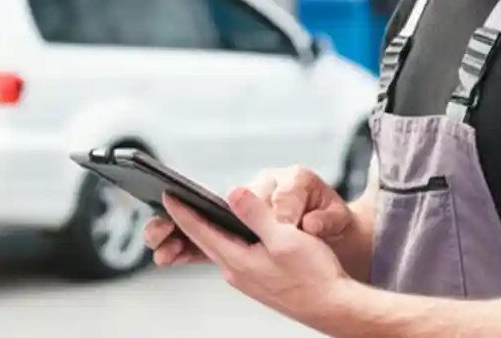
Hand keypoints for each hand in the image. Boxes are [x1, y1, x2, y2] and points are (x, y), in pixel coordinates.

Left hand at [144, 165, 360, 268]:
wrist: (334, 307)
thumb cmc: (314, 276)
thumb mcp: (285, 238)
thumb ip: (257, 215)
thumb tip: (232, 193)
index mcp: (238, 260)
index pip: (200, 230)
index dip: (182, 211)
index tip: (167, 195)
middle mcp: (236, 271)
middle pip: (204, 240)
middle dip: (187, 220)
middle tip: (173, 201)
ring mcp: (247, 278)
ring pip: (219, 248)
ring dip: (206, 230)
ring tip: (195, 214)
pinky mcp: (259, 281)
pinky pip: (234, 255)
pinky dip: (226, 240)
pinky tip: (232, 234)